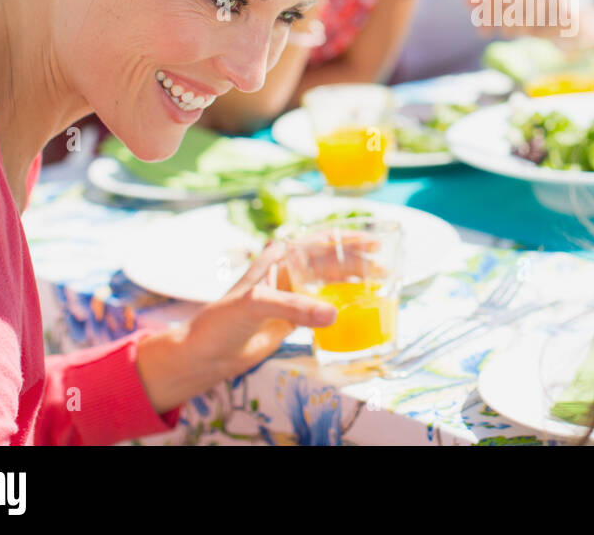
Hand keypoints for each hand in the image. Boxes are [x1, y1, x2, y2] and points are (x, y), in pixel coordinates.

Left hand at [179, 235, 376, 384]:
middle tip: (387, 270)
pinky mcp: (295, 316)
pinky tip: (360, 308)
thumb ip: (294, 308)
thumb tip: (334, 315)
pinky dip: (345, 304)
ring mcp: (293, 293)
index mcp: (280, 257)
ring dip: (355, 282)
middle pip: (332, 260)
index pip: (321, 241)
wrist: (206, 353)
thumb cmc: (223, 321)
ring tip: (381, 286)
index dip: (349, 239)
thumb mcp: (257, 306)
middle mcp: (289, 270)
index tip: (375, 243)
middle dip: (360, 262)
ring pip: (332, 281)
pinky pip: (326, 304)